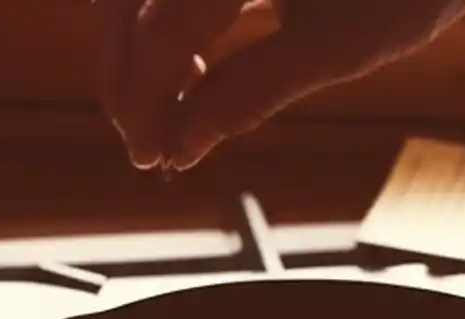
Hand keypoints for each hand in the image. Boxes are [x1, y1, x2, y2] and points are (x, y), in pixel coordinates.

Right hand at [95, 0, 464, 170]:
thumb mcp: (338, 47)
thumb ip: (250, 94)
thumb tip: (181, 146)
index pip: (162, 33)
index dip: (146, 103)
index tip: (151, 157)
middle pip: (125, 4)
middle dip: (126, 76)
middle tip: (147, 141)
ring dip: (135, 46)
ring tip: (172, 105)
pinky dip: (156, 18)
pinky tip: (188, 61)